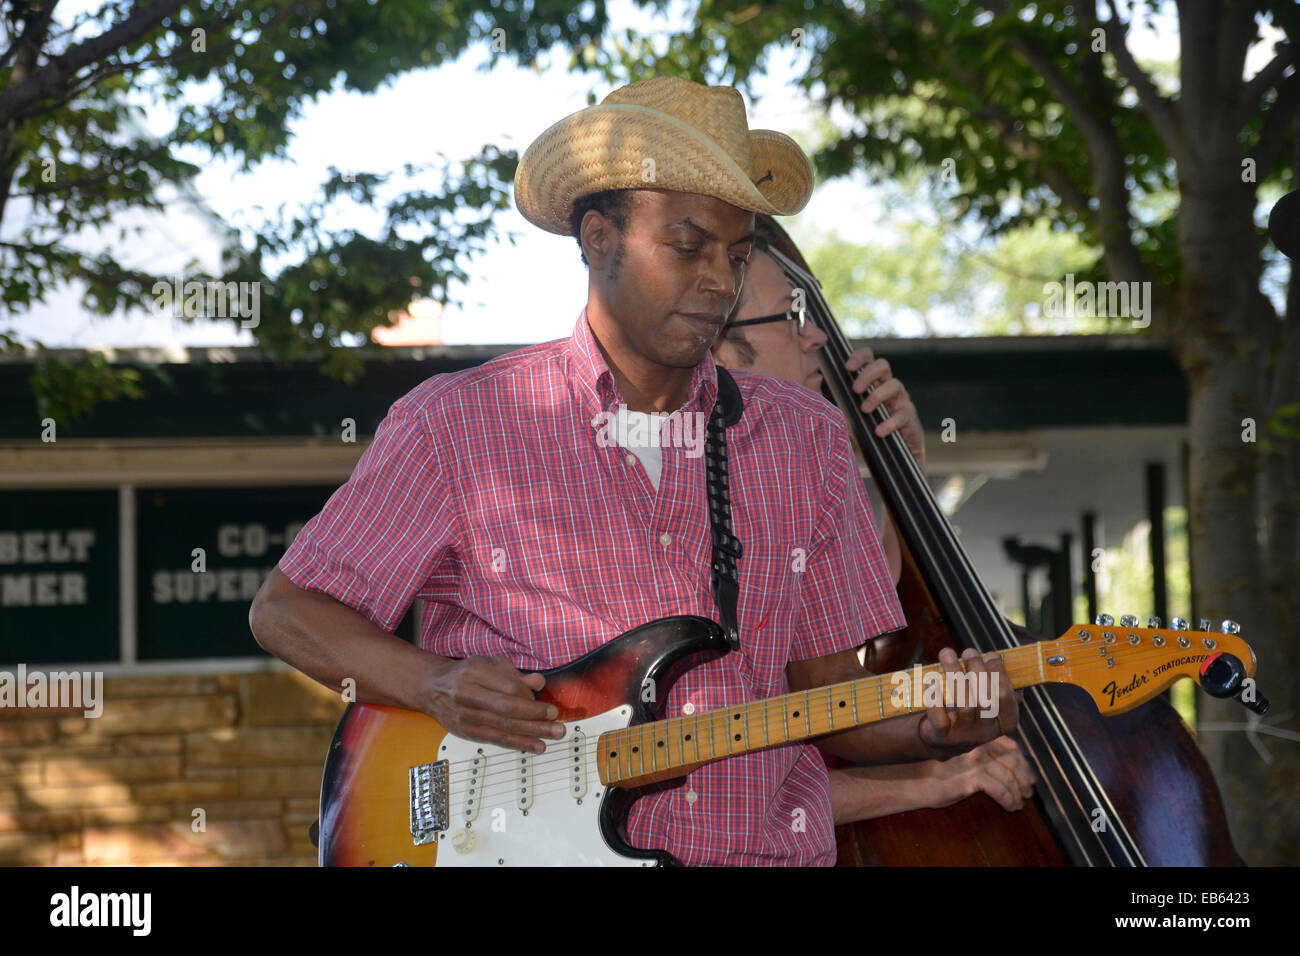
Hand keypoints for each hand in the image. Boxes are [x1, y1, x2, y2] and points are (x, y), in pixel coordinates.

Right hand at [423, 655, 564, 753]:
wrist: (433, 688)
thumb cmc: (466, 673)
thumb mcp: (489, 663)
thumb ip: (514, 673)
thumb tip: (538, 682)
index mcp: (475, 672)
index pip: (509, 687)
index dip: (529, 694)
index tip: (541, 697)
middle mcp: (469, 695)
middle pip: (508, 709)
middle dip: (536, 715)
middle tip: (555, 717)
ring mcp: (467, 716)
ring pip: (505, 727)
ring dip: (533, 732)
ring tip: (554, 733)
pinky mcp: (468, 732)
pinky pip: (498, 740)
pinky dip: (520, 743)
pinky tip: (536, 745)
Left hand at [844, 347, 924, 468]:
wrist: (894, 459)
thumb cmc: (869, 432)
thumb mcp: (852, 416)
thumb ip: (840, 405)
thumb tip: (814, 400)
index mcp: (874, 382)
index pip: (869, 359)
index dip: (860, 357)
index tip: (847, 367)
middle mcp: (889, 387)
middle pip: (883, 365)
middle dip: (868, 374)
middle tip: (855, 389)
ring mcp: (901, 401)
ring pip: (895, 385)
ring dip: (877, 395)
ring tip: (864, 410)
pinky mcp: (910, 419)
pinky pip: (902, 415)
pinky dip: (890, 422)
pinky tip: (878, 431)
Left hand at [917, 647, 1017, 752]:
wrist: (946, 741)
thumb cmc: (971, 711)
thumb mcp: (990, 702)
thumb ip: (994, 683)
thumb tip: (994, 657)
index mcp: (1004, 722)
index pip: (1006, 697)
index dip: (999, 674)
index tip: (990, 655)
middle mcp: (987, 731)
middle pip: (986, 700)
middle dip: (978, 671)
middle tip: (969, 652)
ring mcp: (964, 734)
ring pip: (963, 704)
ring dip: (954, 674)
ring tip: (947, 653)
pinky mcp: (942, 735)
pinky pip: (939, 718)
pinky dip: (935, 698)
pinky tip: (931, 680)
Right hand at [927, 735, 1035, 810]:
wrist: (915, 779)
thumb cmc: (936, 769)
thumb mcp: (960, 755)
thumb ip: (982, 753)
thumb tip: (1010, 759)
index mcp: (977, 738)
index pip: (1011, 748)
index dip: (1024, 763)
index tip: (1029, 776)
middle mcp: (978, 745)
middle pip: (1013, 761)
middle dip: (1025, 778)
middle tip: (1028, 792)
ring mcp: (975, 761)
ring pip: (1009, 777)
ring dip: (1018, 793)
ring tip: (1019, 803)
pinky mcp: (972, 778)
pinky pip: (1000, 790)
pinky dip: (1009, 800)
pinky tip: (1010, 806)